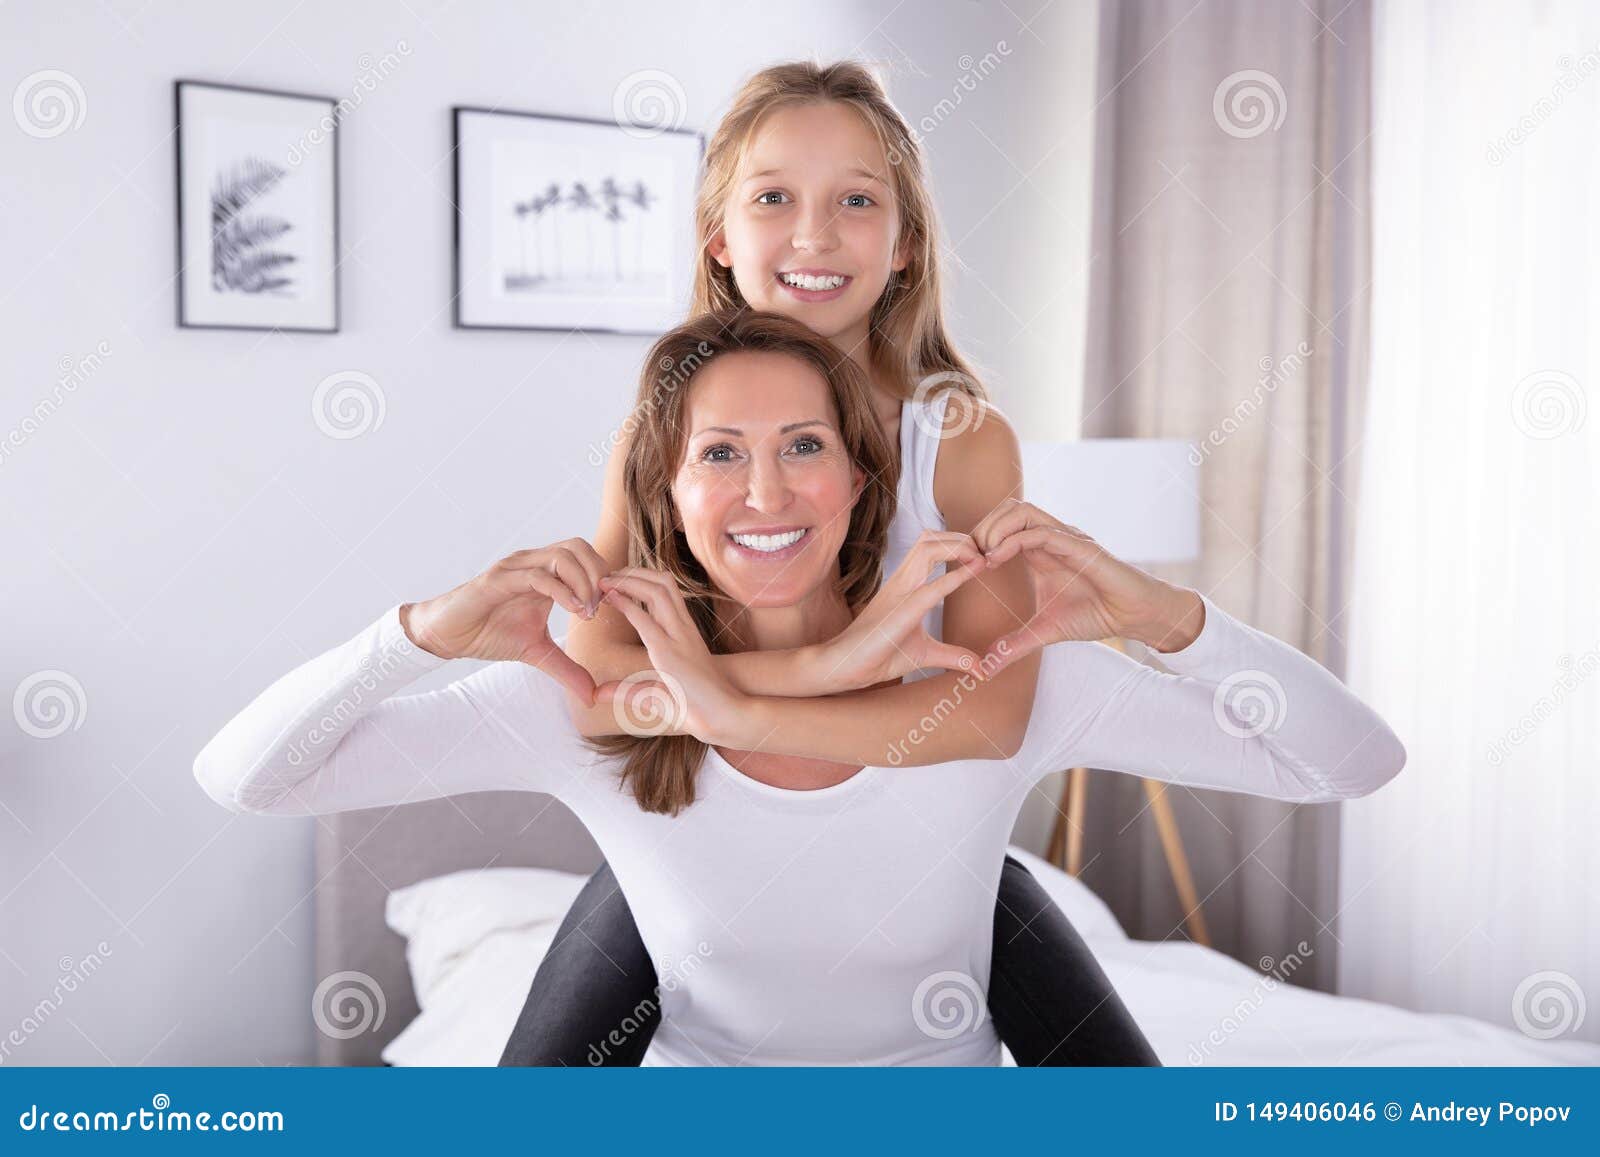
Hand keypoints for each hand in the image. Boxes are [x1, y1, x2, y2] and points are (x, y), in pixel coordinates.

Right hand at [401, 539, 607, 703]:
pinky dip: (561, 590)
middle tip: (600, 608)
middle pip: (579, 547)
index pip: (585, 557)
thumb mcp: (538, 653)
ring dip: (583, 582)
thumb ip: (567, 669)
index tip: (610, 608)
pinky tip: (573, 610)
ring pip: (562, 556)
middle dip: (598, 575)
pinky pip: (538, 576)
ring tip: (586, 613)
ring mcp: (516, 568)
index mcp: (545, 573)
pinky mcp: (499, 580)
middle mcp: (532, 563)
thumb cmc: (489, 634)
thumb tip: (591, 696)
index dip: (603, 578)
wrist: (447, 636)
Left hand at [593, 568, 750, 746]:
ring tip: (606, 581)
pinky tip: (610, 598)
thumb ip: (626, 690)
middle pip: (663, 583)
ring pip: (657, 591)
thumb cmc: (696, 706)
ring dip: (629, 581)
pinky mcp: (669, 652)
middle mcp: (684, 628)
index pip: (666, 591)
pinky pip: (646, 619)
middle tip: (608, 575)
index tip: (617, 582)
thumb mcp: (656, 692)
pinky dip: (626, 604)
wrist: (722, 715)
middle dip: (634, 572)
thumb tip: (597, 694)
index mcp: (685, 631)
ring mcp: (678, 637)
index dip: (641, 579)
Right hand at [811, 530, 989, 692]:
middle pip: (931, 538)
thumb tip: (981, 669)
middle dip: (961, 538)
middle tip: (985, 554)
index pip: (931, 546)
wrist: (848, 666)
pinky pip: (932, 586)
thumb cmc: (880, 655)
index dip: (958, 543)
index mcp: (905, 583)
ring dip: (958, 547)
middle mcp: (902, 580)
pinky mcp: (902, 610)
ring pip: (928, 548)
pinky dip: (957, 576)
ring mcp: (900, 591)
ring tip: (980, 559)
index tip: (983, 556)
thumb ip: (955, 656)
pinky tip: (976, 570)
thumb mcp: (927, 654)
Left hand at [973, 500, 1198, 668]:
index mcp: (1041, 551)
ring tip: (984, 556)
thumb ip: (1016, 644)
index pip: (1004, 524)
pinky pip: (1042, 532)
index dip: (979, 538)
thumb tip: (988, 667)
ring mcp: (1066, 538)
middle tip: (970, 558)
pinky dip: (1014, 541)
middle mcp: (1052, 538)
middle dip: (982, 527)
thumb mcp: (1046, 632)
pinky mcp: (1080, 547)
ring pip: (1023, 511)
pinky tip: (998, 559)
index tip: (965, 565)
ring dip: (996, 528)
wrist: (1134, 615)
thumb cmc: (1096, 614)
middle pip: (1008, 509)